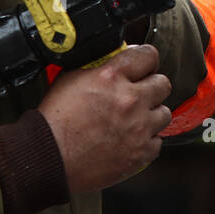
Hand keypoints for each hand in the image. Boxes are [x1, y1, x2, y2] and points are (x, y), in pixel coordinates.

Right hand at [37, 44, 171, 194]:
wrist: (49, 158)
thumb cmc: (54, 122)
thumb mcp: (71, 79)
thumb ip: (99, 68)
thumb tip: (115, 62)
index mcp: (111, 78)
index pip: (147, 55)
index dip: (145, 60)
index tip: (143, 66)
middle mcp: (130, 100)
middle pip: (163, 84)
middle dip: (151, 86)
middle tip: (140, 93)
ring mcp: (138, 128)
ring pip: (165, 113)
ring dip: (152, 114)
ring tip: (135, 119)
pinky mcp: (140, 153)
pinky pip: (157, 141)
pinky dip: (146, 140)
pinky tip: (131, 139)